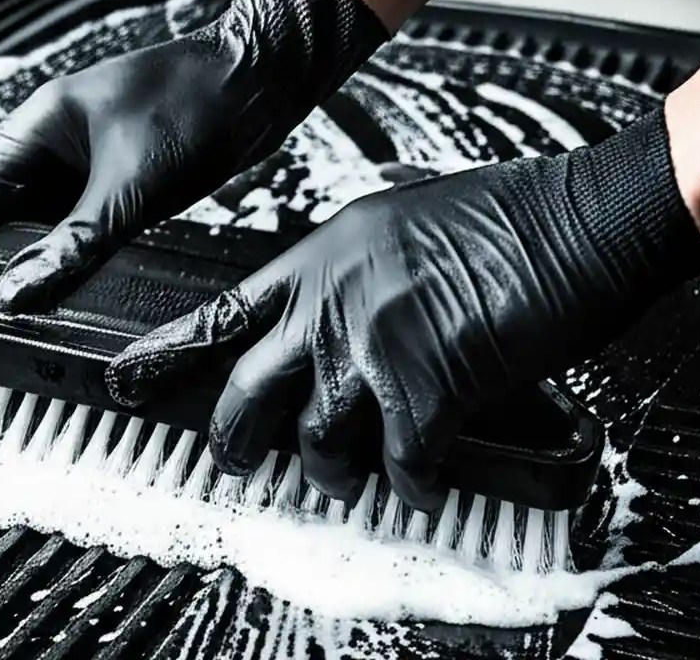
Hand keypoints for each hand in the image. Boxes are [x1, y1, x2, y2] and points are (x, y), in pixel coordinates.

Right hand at [0, 0, 387, 312]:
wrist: (257, 84)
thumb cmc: (195, 106)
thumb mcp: (131, 183)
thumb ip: (75, 243)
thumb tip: (14, 294)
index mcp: (37, 128)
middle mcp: (50, 147)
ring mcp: (79, 166)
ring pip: (20, 222)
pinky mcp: (110, 185)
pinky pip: (62, 229)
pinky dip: (43, 259)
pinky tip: (32, 284)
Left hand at [106, 111, 699, 507]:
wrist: (575, 218)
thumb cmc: (502, 214)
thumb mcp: (397, 218)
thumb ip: (349, 268)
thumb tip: (333, 309)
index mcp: (318, 262)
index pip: (219, 316)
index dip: (165, 355)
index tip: (124, 381)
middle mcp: (330, 308)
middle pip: (249, 395)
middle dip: (236, 441)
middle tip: (236, 461)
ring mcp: (372, 352)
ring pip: (318, 445)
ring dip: (332, 471)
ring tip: (348, 475)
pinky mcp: (426, 393)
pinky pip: (400, 468)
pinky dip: (413, 484)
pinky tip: (424, 479)